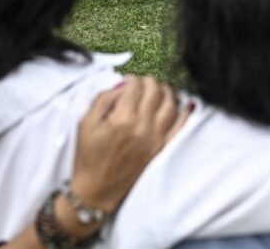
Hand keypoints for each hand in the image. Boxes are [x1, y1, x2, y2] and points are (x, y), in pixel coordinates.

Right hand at [68, 76, 187, 213]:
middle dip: (149, 82)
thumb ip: (103, 99)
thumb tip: (121, 86)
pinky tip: (182, 105)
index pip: (135, 87)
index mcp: (122, 119)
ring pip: (170, 105)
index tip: (128, 80)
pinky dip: (183, 113)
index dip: (131, 78)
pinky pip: (179, 127)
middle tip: (143, 82)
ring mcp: (155, 139)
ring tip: (161, 89)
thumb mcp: (85, 123)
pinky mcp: (161, 149)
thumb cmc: (88, 157)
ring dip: (167, 92)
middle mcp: (142, 127)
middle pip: (154, 92)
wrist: (97, 190)